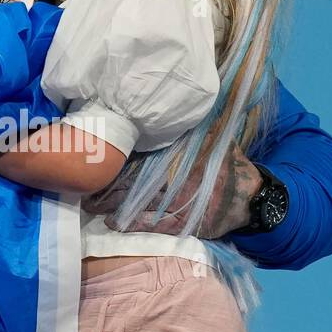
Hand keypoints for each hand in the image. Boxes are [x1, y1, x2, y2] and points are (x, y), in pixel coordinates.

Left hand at [82, 138, 262, 237]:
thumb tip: (171, 106)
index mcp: (176, 158)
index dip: (114, 160)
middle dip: (105, 185)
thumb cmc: (229, 165)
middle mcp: (172, 180)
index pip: (138, 158)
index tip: (95, 159)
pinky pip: (149, 225)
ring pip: (135, 204)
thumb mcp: (213, 138)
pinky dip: (130, 224)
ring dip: (111, 206)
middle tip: (82, 185)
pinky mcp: (180, 224)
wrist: (250, 197)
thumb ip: (191, 127)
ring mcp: (175, 204)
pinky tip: (113, 224)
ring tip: (91, 205)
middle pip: (130, 182)